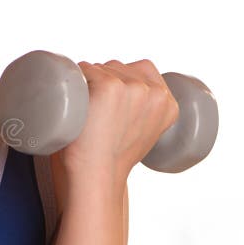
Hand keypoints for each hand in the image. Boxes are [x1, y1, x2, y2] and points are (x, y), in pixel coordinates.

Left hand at [59, 59, 179, 182]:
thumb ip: (144, 114)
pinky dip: (74, 81)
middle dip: (102, 82)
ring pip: (100, 68)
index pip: (143, 69)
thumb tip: (129, 98)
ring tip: (86, 115)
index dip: (121, 80)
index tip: (110, 103)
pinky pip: (84, 70)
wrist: (95, 177)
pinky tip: (75, 103)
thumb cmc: (111, 159)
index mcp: (169, 104)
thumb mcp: (142, 134)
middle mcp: (154, 93)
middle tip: (94, 116)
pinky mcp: (108, 87)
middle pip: (118, 67)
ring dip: (87, 83)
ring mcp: (132, 88)